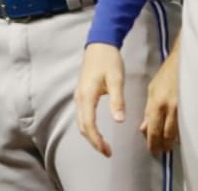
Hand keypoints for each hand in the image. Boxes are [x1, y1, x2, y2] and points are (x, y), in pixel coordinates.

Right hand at [75, 42, 126, 156]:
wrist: (99, 44)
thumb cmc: (108, 60)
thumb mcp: (116, 79)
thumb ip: (117, 101)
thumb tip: (119, 121)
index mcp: (87, 96)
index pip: (89, 125)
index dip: (97, 140)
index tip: (108, 151)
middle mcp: (80, 98)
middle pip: (82, 126)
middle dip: (93, 141)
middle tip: (107, 152)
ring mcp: (79, 95)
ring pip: (81, 121)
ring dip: (90, 135)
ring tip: (103, 144)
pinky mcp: (82, 93)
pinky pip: (82, 115)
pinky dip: (89, 126)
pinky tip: (98, 129)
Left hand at [139, 47, 179, 155]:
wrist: (185, 61)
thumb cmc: (166, 74)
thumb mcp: (152, 89)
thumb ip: (148, 110)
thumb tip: (144, 128)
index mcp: (157, 103)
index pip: (153, 129)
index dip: (152, 142)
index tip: (152, 150)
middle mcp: (171, 107)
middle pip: (167, 133)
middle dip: (163, 145)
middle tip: (162, 152)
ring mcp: (184, 107)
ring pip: (178, 131)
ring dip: (173, 141)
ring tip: (170, 147)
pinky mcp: (194, 106)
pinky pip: (188, 124)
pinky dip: (183, 132)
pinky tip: (181, 136)